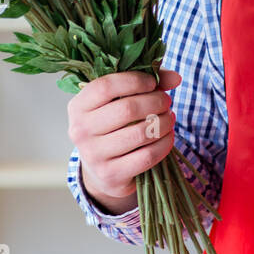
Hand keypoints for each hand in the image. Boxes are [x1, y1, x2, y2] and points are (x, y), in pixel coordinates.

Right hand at [68, 67, 180, 210]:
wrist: (101, 170)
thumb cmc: (113, 126)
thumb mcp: (118, 102)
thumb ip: (145, 84)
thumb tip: (175, 78)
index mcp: (78, 106)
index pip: (106, 86)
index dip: (134, 81)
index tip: (153, 82)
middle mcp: (80, 131)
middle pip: (126, 109)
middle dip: (155, 101)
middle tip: (166, 101)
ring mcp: (94, 155)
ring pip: (139, 133)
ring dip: (163, 122)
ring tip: (169, 118)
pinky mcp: (111, 174)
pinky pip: (146, 156)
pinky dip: (164, 144)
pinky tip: (168, 137)